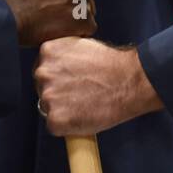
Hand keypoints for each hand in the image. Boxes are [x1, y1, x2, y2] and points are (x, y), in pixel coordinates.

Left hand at [34, 37, 162, 135]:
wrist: (130, 81)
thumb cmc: (112, 64)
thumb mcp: (81, 46)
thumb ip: (64, 55)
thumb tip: (59, 67)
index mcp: (47, 51)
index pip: (43, 67)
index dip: (58, 77)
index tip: (71, 81)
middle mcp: (42, 72)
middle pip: (42, 86)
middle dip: (58, 91)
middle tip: (79, 94)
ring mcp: (47, 96)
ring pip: (48, 107)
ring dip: (62, 108)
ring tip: (84, 104)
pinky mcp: (55, 119)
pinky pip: (55, 126)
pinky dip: (68, 125)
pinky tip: (83, 115)